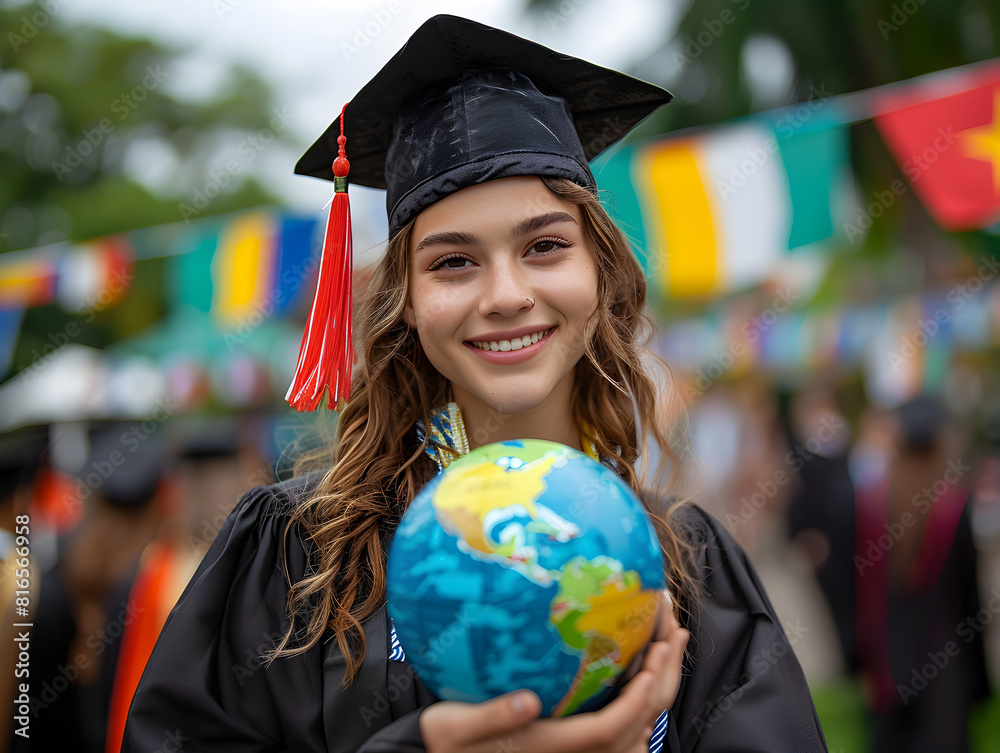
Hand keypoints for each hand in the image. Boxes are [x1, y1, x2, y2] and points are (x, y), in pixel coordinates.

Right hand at [419, 591, 688, 752]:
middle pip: (636, 727)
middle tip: (673, 631)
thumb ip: (491, 716)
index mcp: (550, 748)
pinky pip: (625, 730)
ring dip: (659, 685)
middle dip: (661, 679)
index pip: (608, 729)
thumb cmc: (446, 742)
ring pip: (637, 730)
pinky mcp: (576, 745)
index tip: (651, 657)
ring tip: (668, 639)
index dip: (635, 699)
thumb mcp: (453, 728)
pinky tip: (640, 663)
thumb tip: (528, 702)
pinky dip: (643, 699)